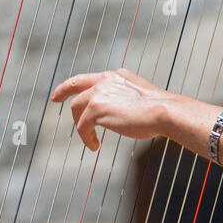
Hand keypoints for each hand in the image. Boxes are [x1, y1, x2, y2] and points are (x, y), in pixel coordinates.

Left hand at [50, 68, 172, 148]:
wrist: (163, 111)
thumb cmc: (158, 110)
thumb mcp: (138, 95)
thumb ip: (124, 97)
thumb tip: (119, 110)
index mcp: (116, 75)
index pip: (88, 78)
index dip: (70, 85)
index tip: (59, 93)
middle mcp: (105, 80)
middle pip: (76, 90)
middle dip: (65, 98)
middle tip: (60, 105)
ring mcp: (99, 93)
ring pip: (77, 108)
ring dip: (81, 126)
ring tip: (91, 139)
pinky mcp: (95, 108)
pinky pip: (83, 126)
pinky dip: (87, 138)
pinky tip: (95, 146)